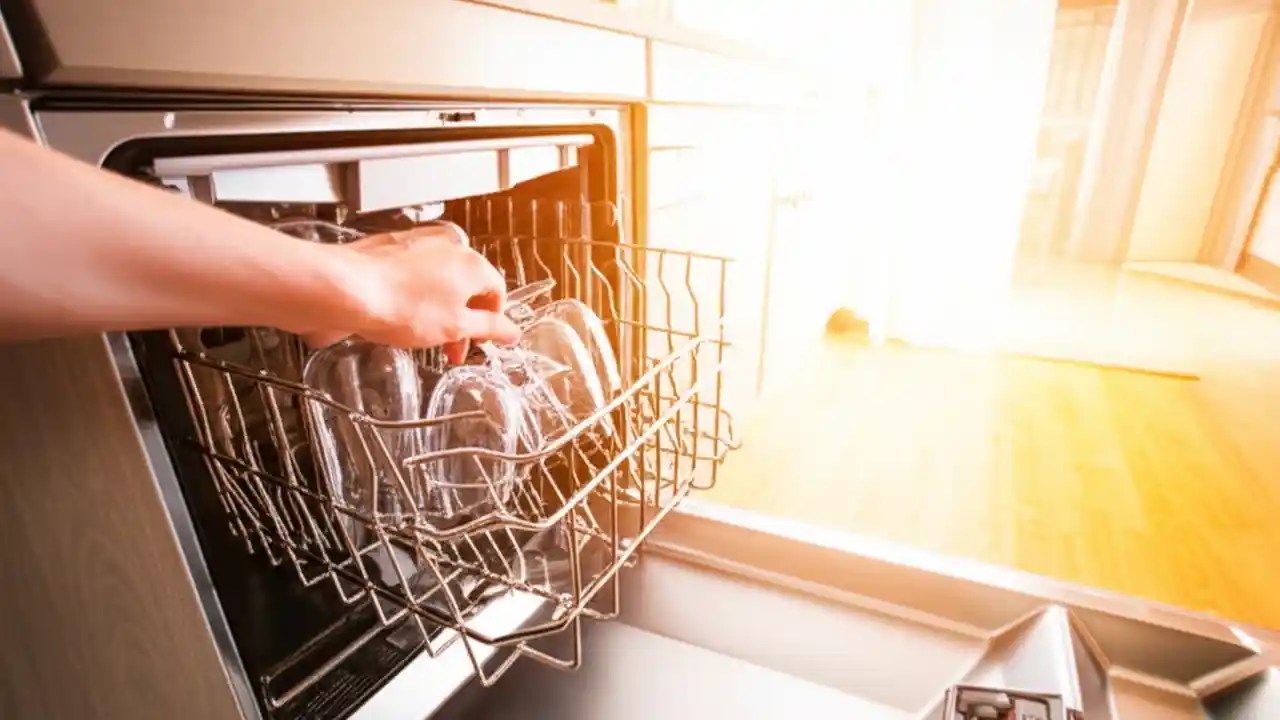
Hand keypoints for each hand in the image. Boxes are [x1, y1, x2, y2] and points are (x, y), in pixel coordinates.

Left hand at [305, 224, 518, 362]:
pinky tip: (400, 314)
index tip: (481, 340)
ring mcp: (418, 242)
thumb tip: (510, 331)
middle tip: (452, 346)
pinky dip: (415, 293)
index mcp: (472, 262)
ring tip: (423, 334)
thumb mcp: (454, 327)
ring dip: (439, 307)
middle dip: (463, 319)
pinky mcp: (391, 247)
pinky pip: (414, 272)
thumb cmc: (399, 304)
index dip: (491, 322)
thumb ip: (489, 328)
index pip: (496, 293)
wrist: (346, 288)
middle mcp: (449, 245)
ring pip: (440, 279)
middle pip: (467, 286)